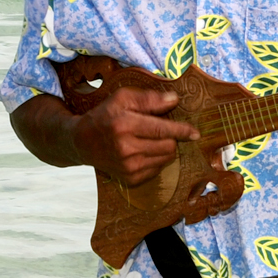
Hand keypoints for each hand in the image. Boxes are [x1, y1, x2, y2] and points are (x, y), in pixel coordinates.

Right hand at [71, 86, 199, 186]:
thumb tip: (174, 100)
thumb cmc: (104, 116)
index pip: (161, 129)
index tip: (195, 132)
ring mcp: (128, 167)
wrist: (82, 142)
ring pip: (165, 158)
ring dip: (164, 148)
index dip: (181, 130)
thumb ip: (149, 98)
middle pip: (168, 146)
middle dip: (171, 137)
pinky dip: (156, 159)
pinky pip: (157, 169)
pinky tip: (142, 151)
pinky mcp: (130, 179)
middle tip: (159, 130)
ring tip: (148, 140)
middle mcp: (126, 149)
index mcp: (124, 125)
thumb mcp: (121, 98)